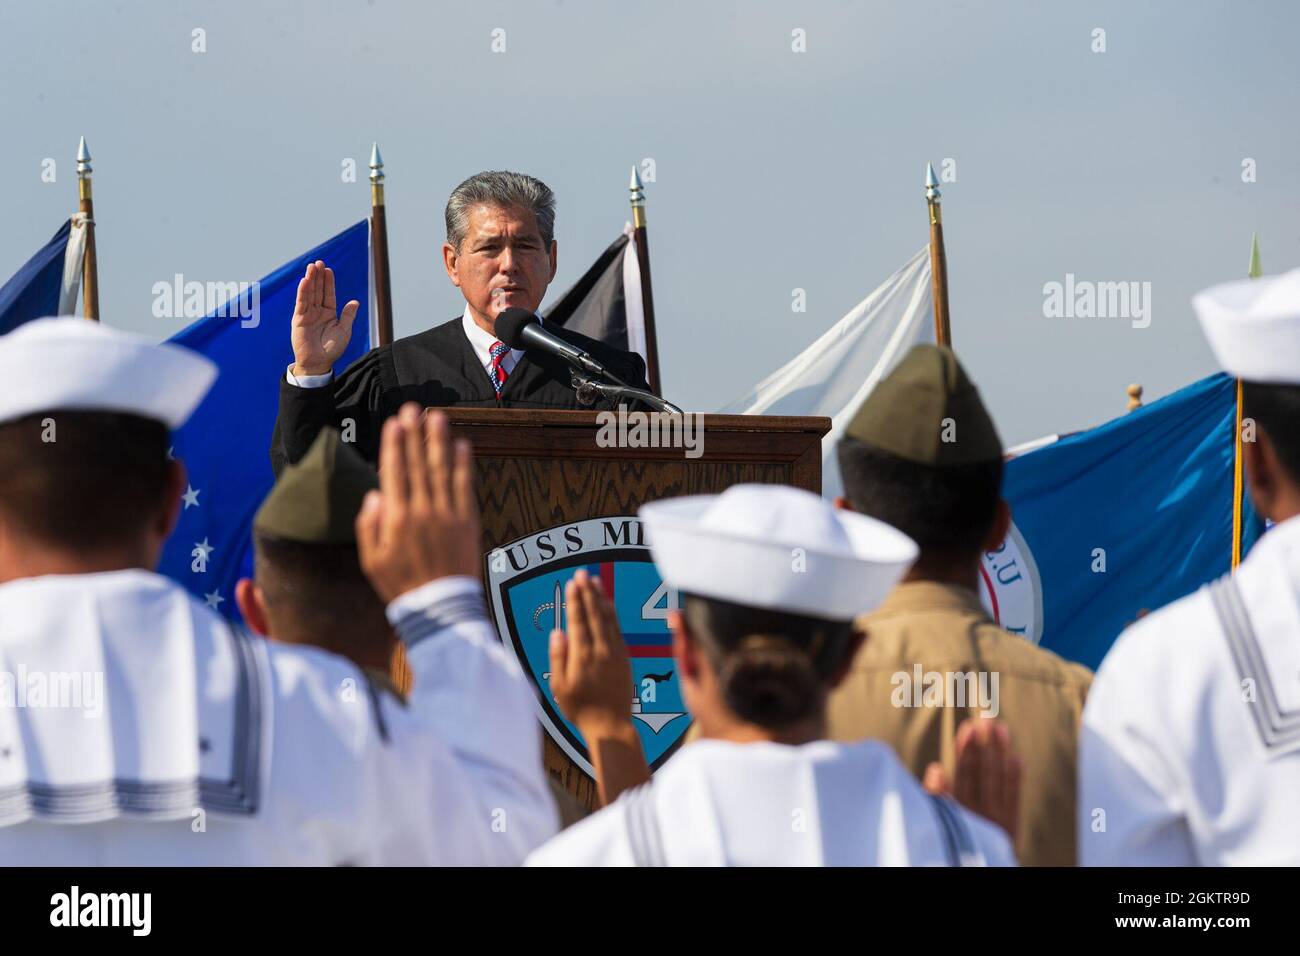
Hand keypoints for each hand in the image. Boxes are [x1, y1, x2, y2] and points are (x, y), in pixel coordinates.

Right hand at [290, 260, 358, 376]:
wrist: (319, 362)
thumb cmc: (332, 349)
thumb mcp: (344, 330)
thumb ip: (348, 315)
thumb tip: (355, 301)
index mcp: (329, 313)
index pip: (328, 294)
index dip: (328, 282)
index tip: (328, 269)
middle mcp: (318, 312)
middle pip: (318, 290)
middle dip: (318, 276)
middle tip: (318, 262)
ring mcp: (308, 314)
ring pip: (309, 293)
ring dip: (310, 280)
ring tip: (311, 267)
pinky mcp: (299, 319)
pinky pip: (301, 303)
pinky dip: (303, 292)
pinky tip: (304, 281)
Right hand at [356, 404, 481, 602]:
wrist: (441, 607)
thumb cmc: (402, 586)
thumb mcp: (372, 560)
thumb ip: (369, 526)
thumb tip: (374, 494)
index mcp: (396, 518)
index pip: (395, 472)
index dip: (395, 445)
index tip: (394, 423)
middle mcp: (422, 510)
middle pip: (417, 464)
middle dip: (415, 434)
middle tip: (413, 409)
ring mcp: (447, 514)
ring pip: (442, 469)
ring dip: (439, 441)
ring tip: (437, 417)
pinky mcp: (467, 521)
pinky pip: (466, 486)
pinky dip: (464, 465)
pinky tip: (462, 445)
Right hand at [549, 570, 633, 735]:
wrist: (611, 725)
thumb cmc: (580, 709)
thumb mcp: (560, 687)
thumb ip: (558, 658)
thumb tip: (558, 632)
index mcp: (582, 656)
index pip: (579, 621)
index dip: (575, 600)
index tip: (572, 583)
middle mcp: (601, 650)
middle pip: (594, 614)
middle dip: (587, 592)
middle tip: (582, 573)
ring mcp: (615, 652)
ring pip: (608, 618)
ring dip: (600, 598)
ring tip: (594, 580)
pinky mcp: (625, 657)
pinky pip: (617, 628)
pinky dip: (612, 613)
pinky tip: (607, 603)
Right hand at [923, 718, 1021, 840]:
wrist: (976, 869)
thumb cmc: (947, 840)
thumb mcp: (935, 819)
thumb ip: (936, 797)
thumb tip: (935, 767)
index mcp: (958, 810)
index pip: (963, 773)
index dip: (966, 750)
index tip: (969, 727)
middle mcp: (979, 813)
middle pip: (983, 772)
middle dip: (984, 744)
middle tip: (986, 718)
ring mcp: (997, 820)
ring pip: (999, 780)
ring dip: (1000, 753)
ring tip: (1001, 729)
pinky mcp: (1010, 827)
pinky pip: (1014, 798)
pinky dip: (1015, 778)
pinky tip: (1016, 758)